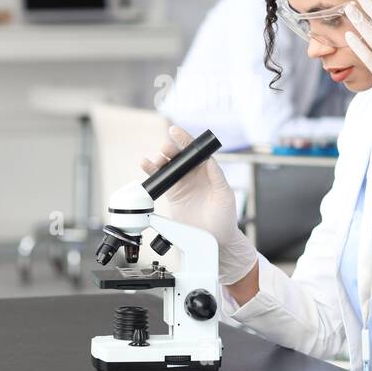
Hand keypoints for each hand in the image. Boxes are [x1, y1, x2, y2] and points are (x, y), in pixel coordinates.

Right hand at [140, 126, 258, 283]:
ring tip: (156, 160)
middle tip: (165, 150)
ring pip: (168, 165)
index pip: (195, 151)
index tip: (175, 132)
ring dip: (161, 159)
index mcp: (208, 170)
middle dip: (171, 149)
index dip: (185, 139)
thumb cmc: (225, 217)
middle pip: (179, 156)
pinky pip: (161, 179)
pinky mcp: (173, 193)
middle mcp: (194, 174)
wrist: (215, 239)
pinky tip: (146, 165)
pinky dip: (152, 171)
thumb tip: (210, 161)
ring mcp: (182, 183)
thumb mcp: (225, 195)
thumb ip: (217, 177)